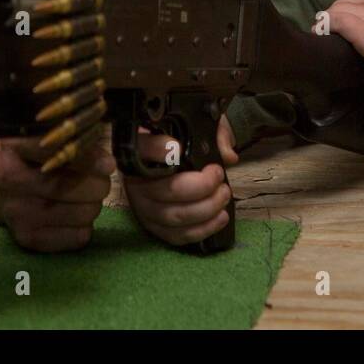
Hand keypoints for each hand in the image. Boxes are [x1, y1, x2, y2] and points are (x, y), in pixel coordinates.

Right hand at [0, 131, 115, 251]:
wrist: (5, 187)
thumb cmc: (39, 157)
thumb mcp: (53, 139)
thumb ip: (80, 144)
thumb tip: (107, 165)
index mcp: (14, 145)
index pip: (56, 153)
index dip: (88, 160)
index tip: (109, 165)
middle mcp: (9, 179)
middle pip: (71, 187)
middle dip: (97, 184)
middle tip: (99, 181)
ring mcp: (15, 211)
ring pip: (81, 213)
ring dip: (93, 205)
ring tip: (84, 197)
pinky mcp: (26, 237)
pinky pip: (78, 236)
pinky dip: (85, 227)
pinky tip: (74, 215)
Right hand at [124, 116, 237, 246]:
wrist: (163, 163)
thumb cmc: (180, 142)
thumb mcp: (197, 127)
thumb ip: (214, 133)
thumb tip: (228, 156)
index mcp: (140, 149)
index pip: (144, 149)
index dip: (160, 150)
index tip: (178, 147)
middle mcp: (136, 180)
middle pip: (169, 190)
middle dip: (202, 186)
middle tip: (218, 175)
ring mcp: (143, 207)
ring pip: (176, 216)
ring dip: (207, 208)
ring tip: (224, 195)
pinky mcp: (154, 227)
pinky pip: (178, 235)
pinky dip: (203, 229)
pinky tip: (220, 216)